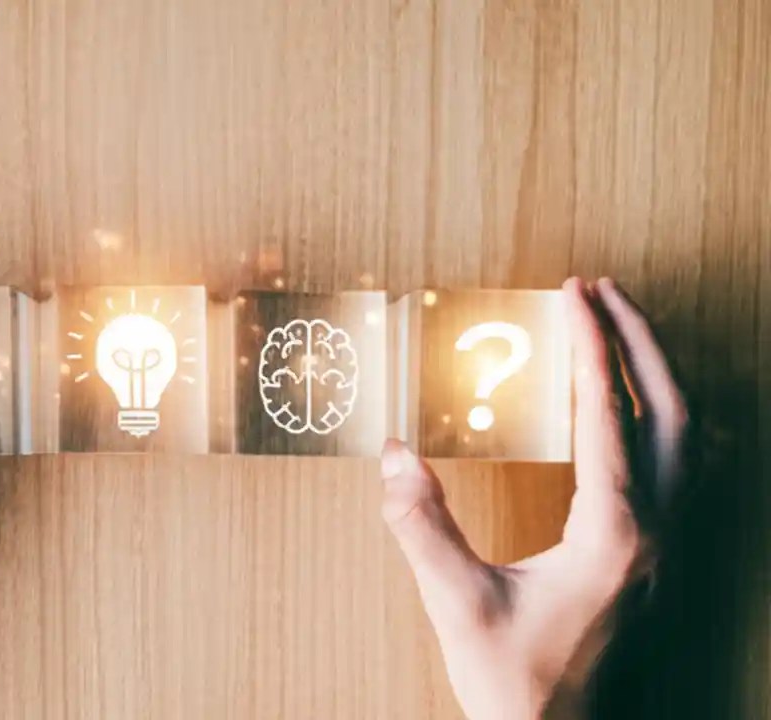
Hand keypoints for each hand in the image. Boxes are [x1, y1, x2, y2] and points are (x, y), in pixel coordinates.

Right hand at [380, 278, 687, 719]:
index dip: (589, 347)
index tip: (572, 294)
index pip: (607, 415)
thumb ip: (421, 528)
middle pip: (672, 411)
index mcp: (615, 533)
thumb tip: (394, 457)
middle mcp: (654, 532)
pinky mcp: (654, 563)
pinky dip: (655, 421)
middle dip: (637, 341)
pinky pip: (674, 469)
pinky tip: (623, 420)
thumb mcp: (460, 606)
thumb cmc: (524, 690)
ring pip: (686, 440)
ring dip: (654, 377)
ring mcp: (664, 549)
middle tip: (600, 291)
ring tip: (616, 336)